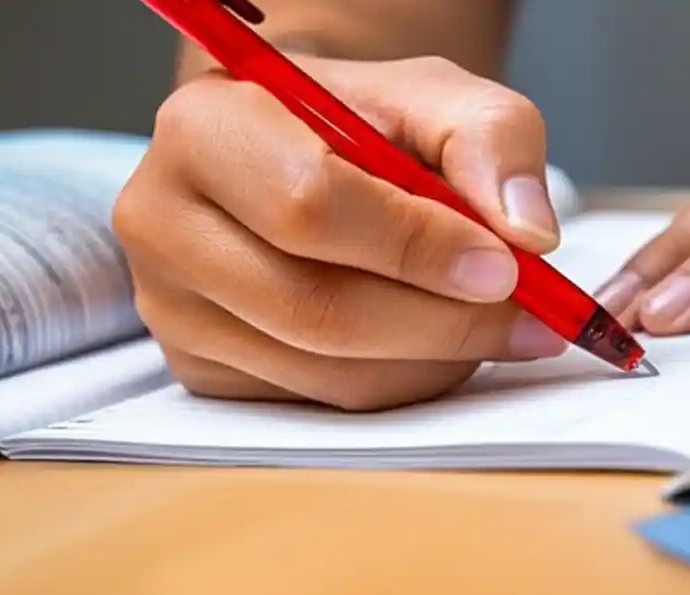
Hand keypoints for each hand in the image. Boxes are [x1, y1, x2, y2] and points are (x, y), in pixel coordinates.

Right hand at [114, 56, 565, 410]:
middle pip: (315, 309)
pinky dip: (396, 383)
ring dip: (431, 361)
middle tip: (527, 320)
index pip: (310, 206)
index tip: (506, 267)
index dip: (418, 248)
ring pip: (325, 373)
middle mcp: (161, 220)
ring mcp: (170, 307)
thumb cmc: (358, 123)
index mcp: (203, 126)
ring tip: (485, 322)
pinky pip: (317, 403)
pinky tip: (424, 339)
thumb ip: (493, 141)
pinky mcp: (197, 369)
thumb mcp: (435, 96)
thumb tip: (526, 235)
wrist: (296, 153)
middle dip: (443, 323)